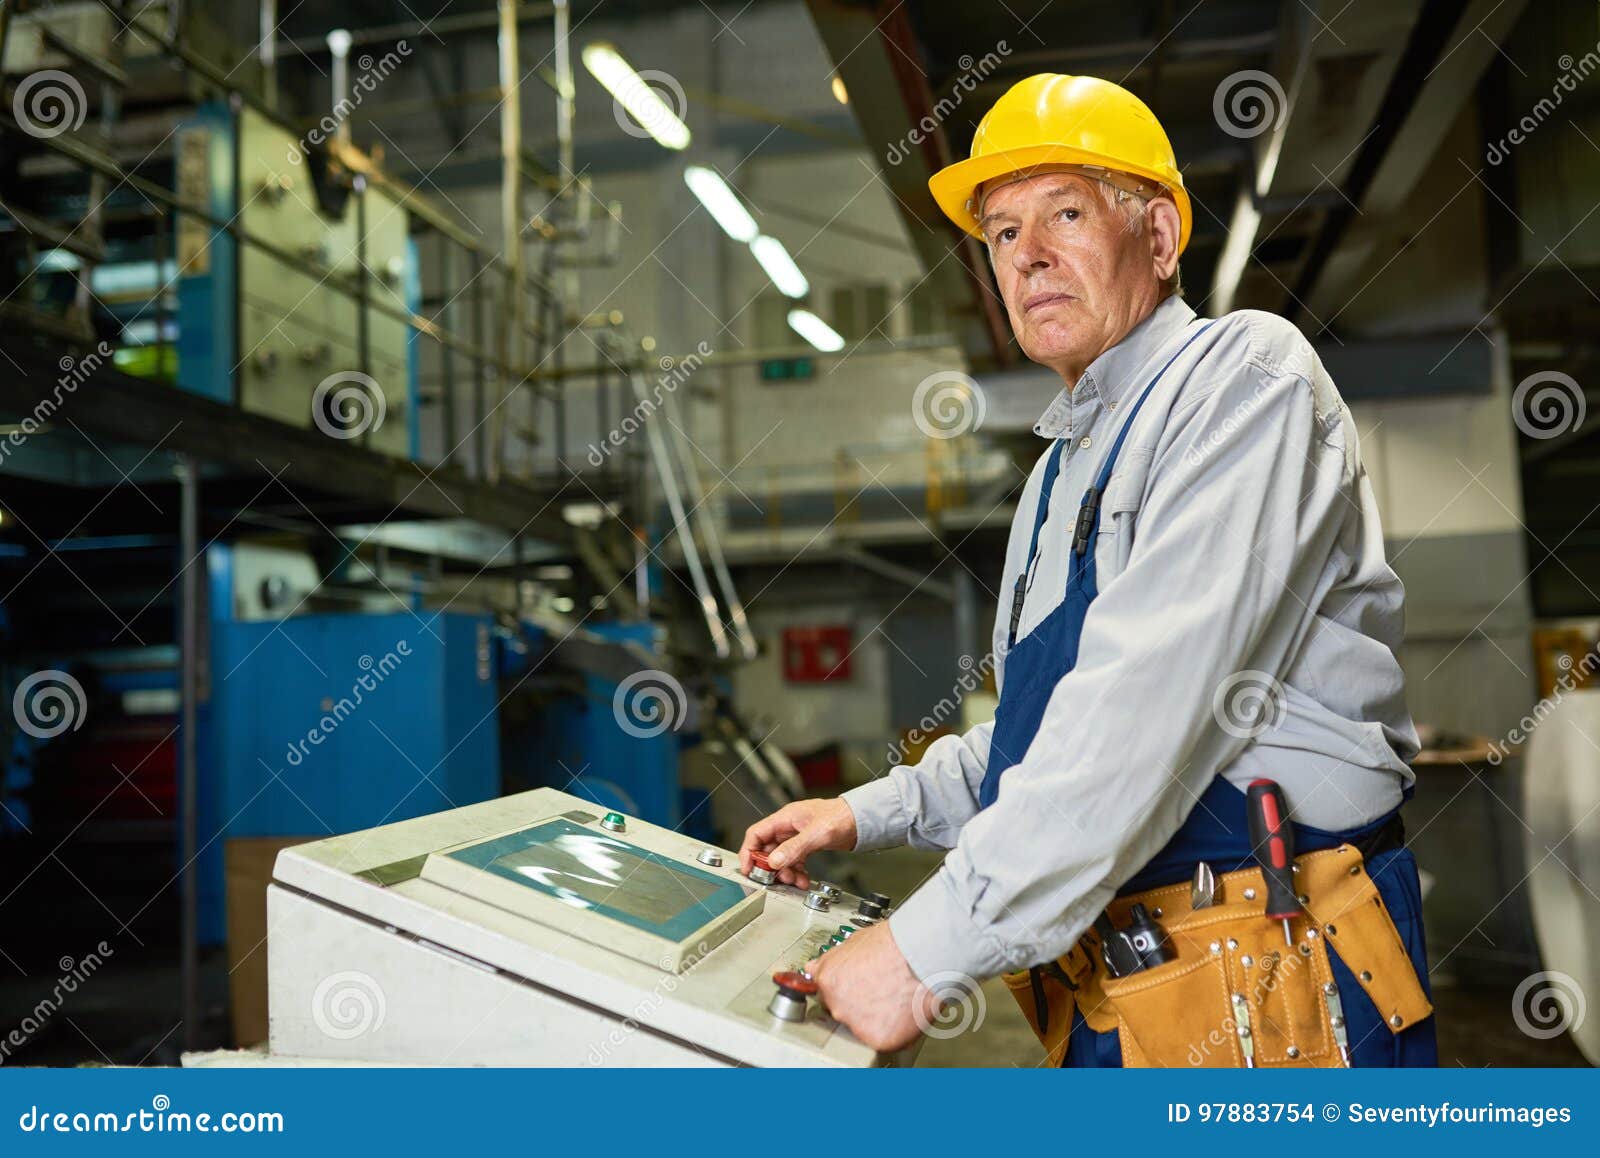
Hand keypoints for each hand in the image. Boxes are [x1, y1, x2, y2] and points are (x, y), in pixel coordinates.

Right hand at [738, 798, 856, 889]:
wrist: (861, 820)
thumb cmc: (842, 817)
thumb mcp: (816, 834)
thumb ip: (794, 848)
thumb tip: (774, 861)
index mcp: (785, 818)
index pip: (756, 834)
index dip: (749, 851)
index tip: (748, 869)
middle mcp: (788, 827)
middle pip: (767, 849)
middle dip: (770, 867)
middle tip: (774, 880)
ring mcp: (797, 837)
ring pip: (781, 858)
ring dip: (785, 872)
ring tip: (794, 881)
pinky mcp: (807, 845)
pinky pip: (794, 861)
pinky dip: (797, 872)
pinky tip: (803, 879)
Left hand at [806, 921, 938, 1052]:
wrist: (919, 955)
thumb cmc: (895, 945)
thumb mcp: (855, 941)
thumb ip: (834, 959)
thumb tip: (821, 965)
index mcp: (827, 979)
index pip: (825, 992)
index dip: (843, 989)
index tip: (854, 989)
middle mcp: (836, 1004)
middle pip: (842, 1011)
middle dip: (859, 1004)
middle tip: (880, 991)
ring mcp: (855, 1024)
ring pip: (862, 1027)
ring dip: (876, 1018)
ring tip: (895, 998)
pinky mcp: (878, 1039)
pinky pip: (883, 1039)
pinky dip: (893, 1030)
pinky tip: (902, 1011)